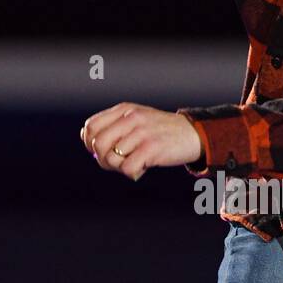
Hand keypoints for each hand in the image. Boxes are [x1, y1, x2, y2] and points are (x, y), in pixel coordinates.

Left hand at [80, 103, 203, 180]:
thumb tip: (90, 146)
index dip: (90, 143)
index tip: (101, 152)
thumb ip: (114, 127)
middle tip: (118, 163)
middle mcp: (131, 118)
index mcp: (124, 110)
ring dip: (120, 167)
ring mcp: (141, 132)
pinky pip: (127, 168)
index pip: (91, 127)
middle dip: (104, 159)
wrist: (192, 134)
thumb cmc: (161, 132)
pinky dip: (132, 173)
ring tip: (134, 164)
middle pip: (98, 144)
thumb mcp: (136, 120)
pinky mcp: (152, 148)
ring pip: (111, 158)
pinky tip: (142, 169)